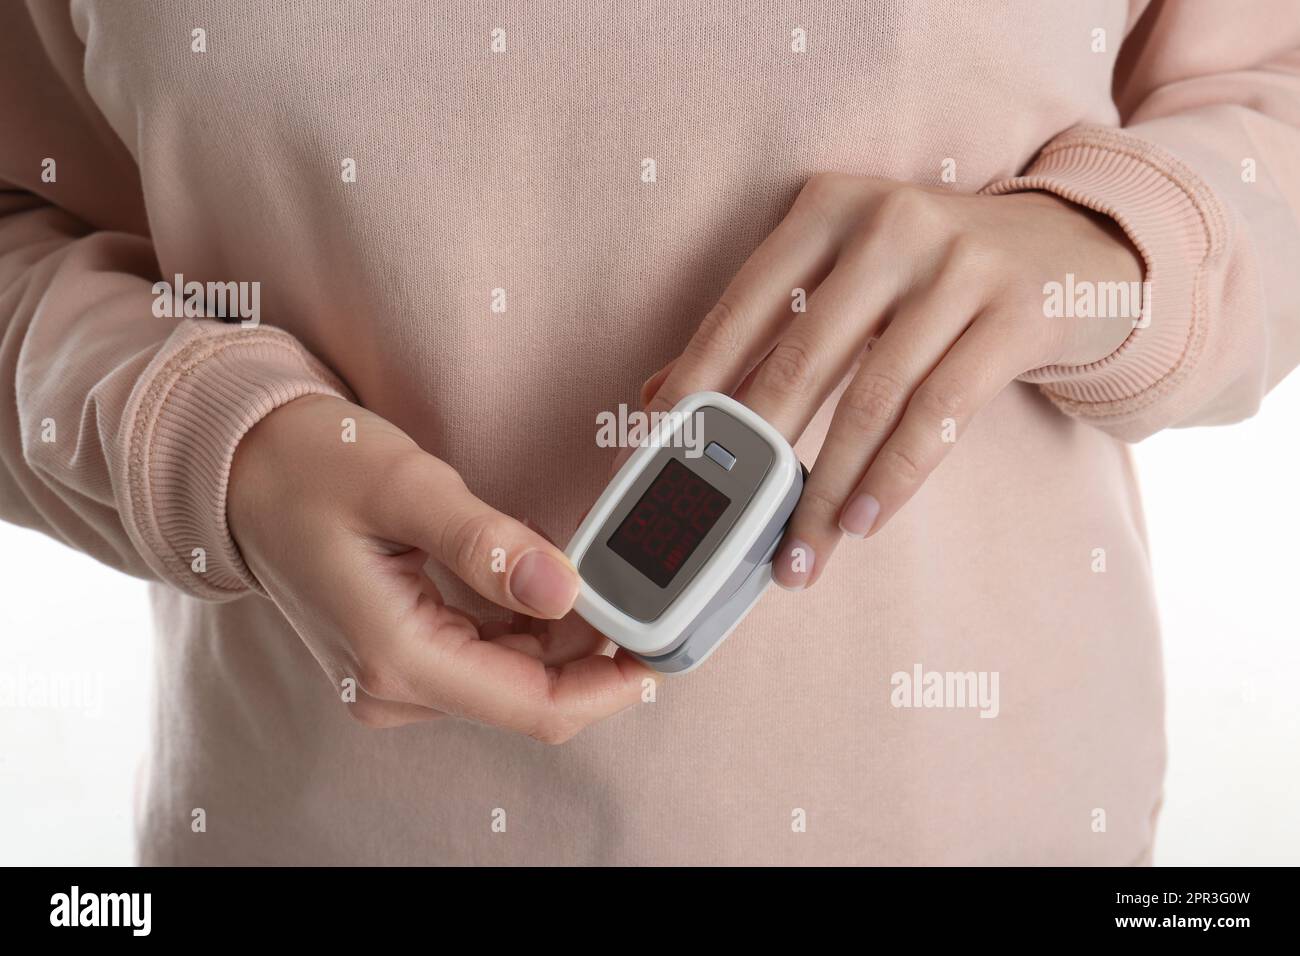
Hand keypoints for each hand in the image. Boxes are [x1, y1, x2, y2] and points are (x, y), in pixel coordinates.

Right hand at [227, 394, 649, 739]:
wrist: (242, 467)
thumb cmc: (313, 465)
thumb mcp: (406, 488)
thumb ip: (488, 544)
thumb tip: (565, 588)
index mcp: (397, 657)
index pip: (535, 707)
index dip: (610, 686)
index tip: (657, 646)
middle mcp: (394, 686)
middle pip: (530, 697)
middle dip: (595, 656)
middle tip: (640, 594)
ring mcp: (394, 677)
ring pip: (513, 680)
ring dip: (565, 641)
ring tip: (602, 581)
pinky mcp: (399, 656)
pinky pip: (486, 659)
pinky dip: (529, 630)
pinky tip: (549, 586)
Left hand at [641, 174, 1143, 587]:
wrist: (1075, 250)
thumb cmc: (935, 273)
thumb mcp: (848, 274)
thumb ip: (766, 325)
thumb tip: (664, 393)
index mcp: (829, 207)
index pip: (743, 306)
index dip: (696, 381)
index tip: (659, 446)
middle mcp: (890, 224)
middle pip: (802, 358)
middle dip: (758, 456)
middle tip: (728, 525)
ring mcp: (959, 265)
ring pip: (871, 399)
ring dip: (829, 490)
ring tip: (802, 550)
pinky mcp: (1016, 314)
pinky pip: (938, 414)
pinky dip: (894, 478)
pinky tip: (864, 522)